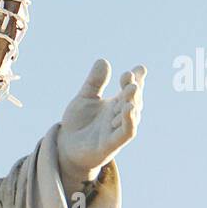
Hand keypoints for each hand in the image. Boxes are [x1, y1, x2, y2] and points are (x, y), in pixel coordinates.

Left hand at [57, 58, 145, 188]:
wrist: (66, 146)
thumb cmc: (79, 122)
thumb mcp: (84, 98)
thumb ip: (94, 82)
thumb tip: (103, 61)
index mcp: (116, 103)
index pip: (130, 89)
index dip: (137, 78)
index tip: (140, 68)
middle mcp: (120, 115)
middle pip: (133, 100)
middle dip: (133, 87)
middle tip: (129, 76)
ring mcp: (117, 129)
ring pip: (132, 115)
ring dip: (133, 101)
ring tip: (132, 88)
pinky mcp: (112, 144)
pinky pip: (126, 132)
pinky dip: (129, 121)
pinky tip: (129, 108)